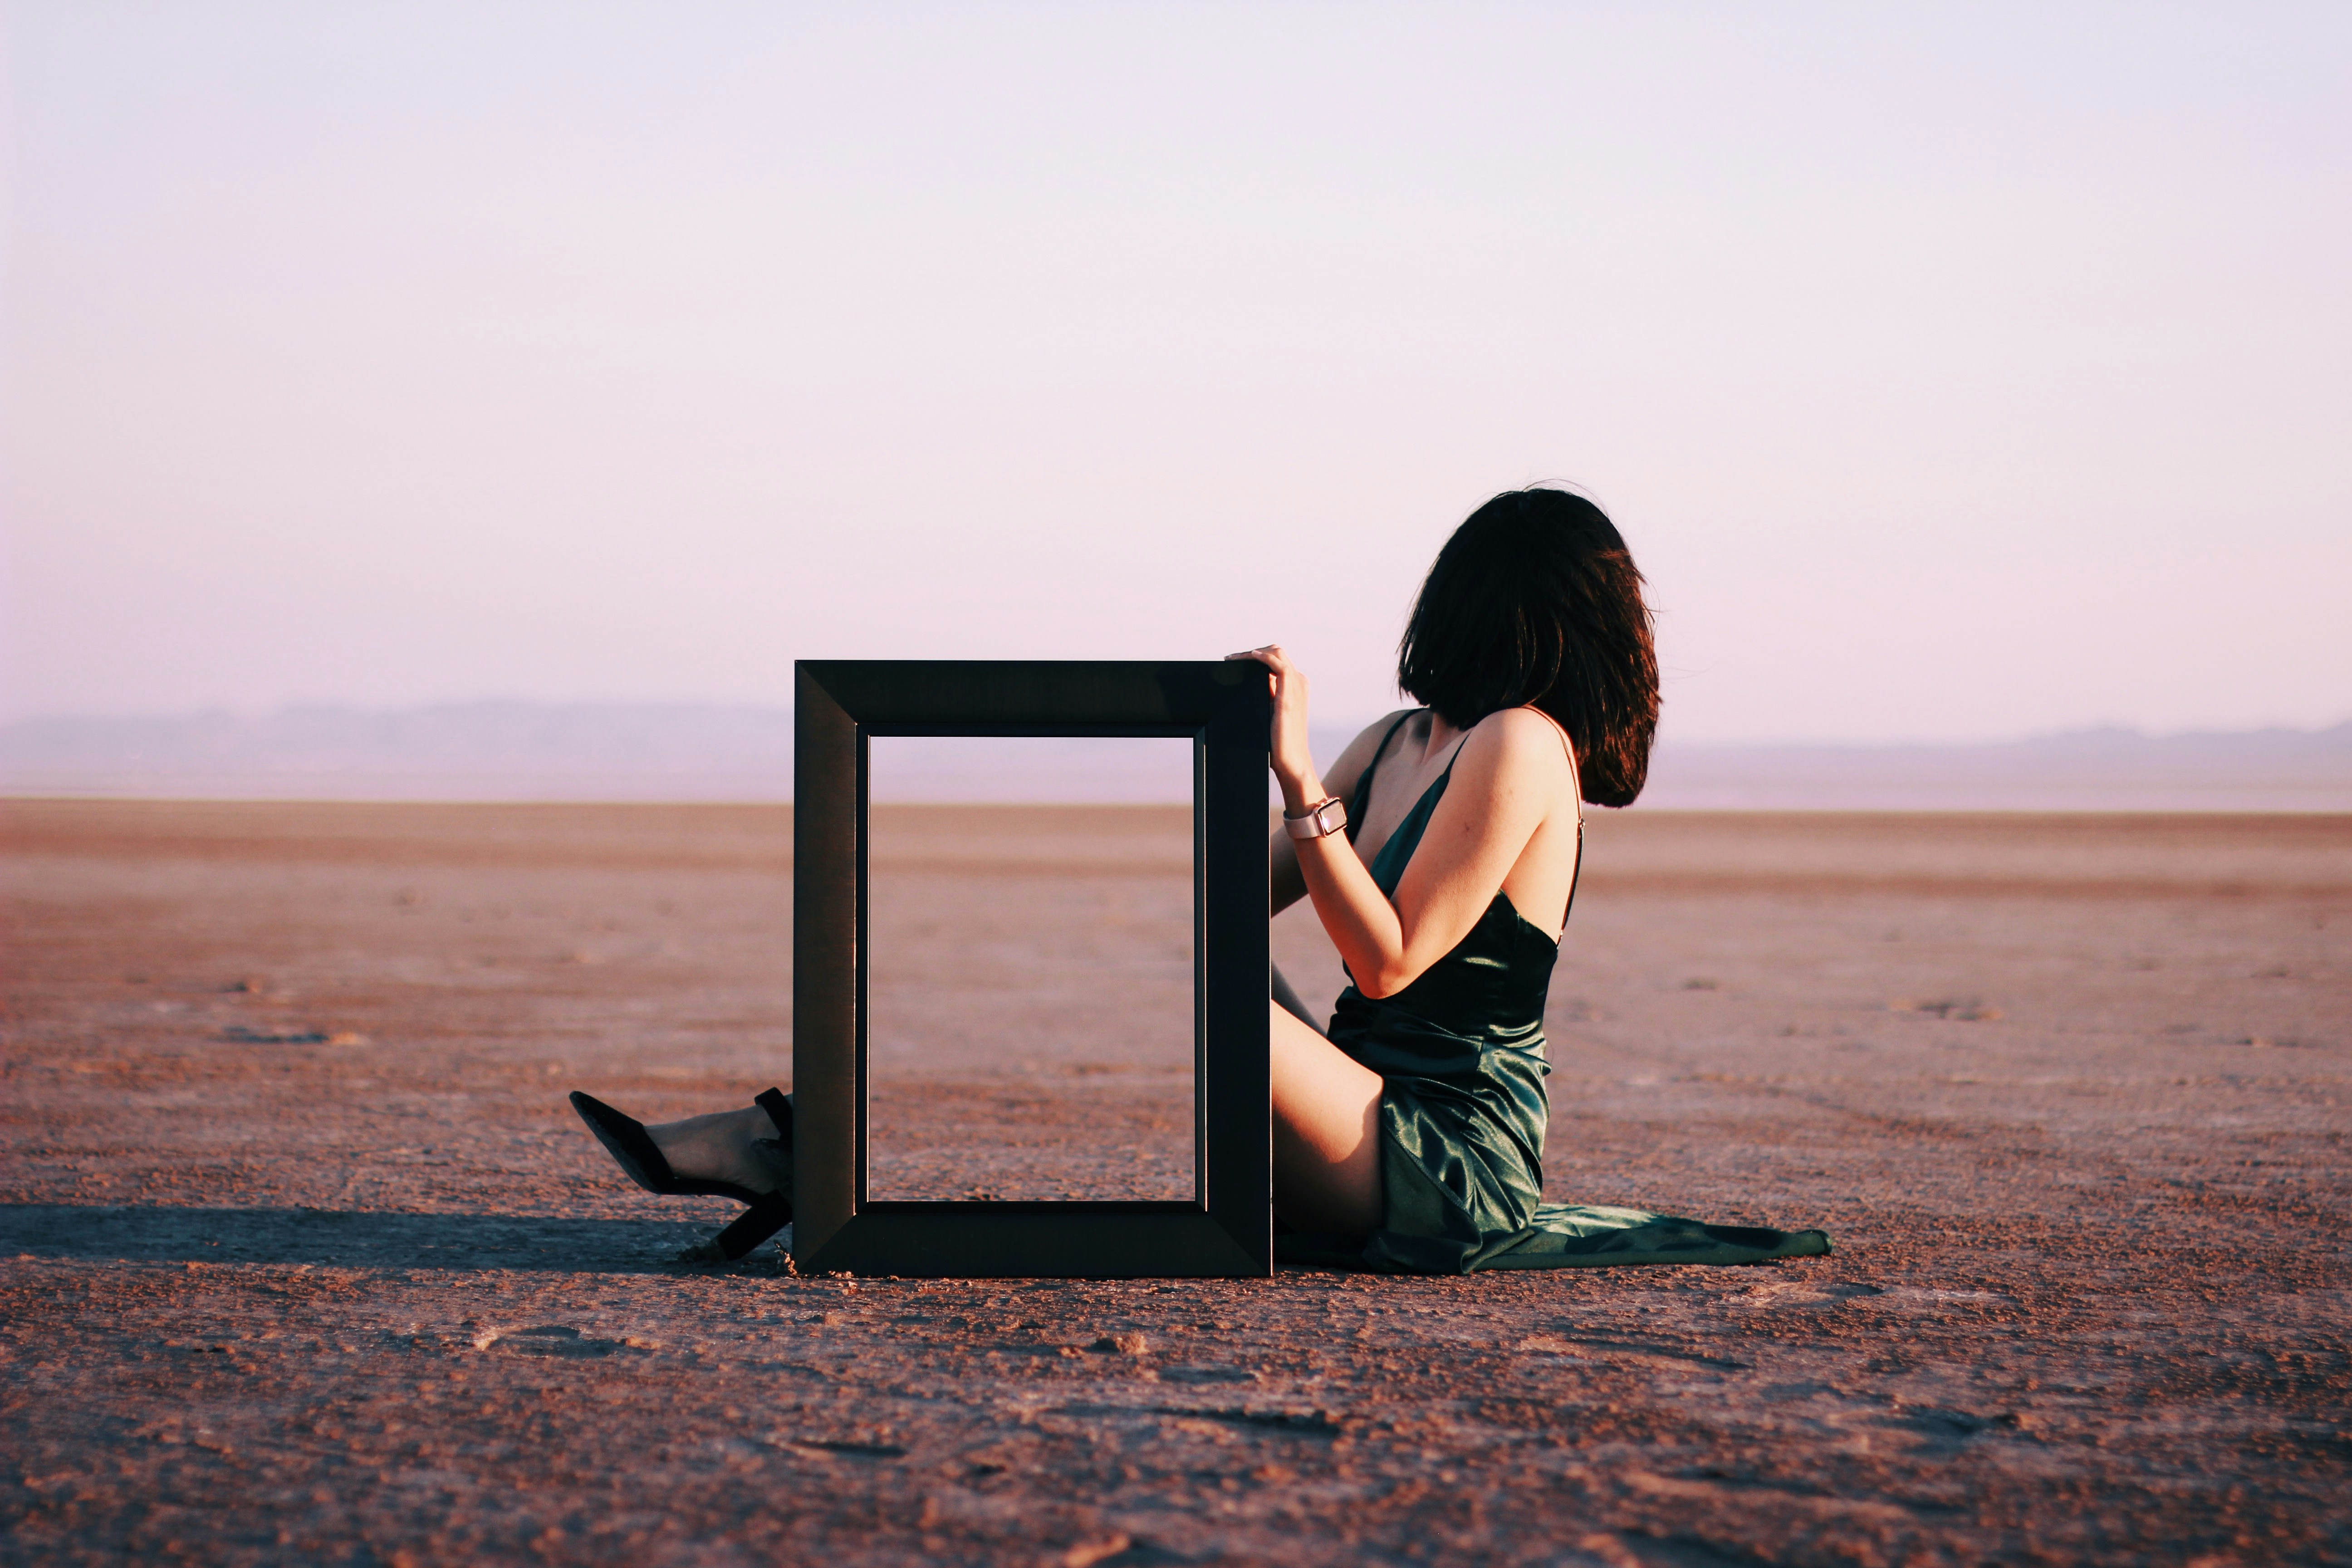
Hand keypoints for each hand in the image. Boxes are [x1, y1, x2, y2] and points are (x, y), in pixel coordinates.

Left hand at [1225, 644, 1321, 810]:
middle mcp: (1299, 683)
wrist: (1291, 762)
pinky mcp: (1288, 697)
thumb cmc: (1278, 742)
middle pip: (1277, 653)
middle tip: (1232, 660)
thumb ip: (1265, 696)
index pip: (1277, 660)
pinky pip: (1278, 666)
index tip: (1235, 661)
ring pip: (1277, 654)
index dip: (1257, 656)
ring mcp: (1295, 688)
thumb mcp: (1270, 712)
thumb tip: (1245, 685)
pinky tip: (1250, 657)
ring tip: (1234, 659)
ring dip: (1253, 653)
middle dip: (1253, 652)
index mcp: (1295, 686)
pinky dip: (1263, 657)